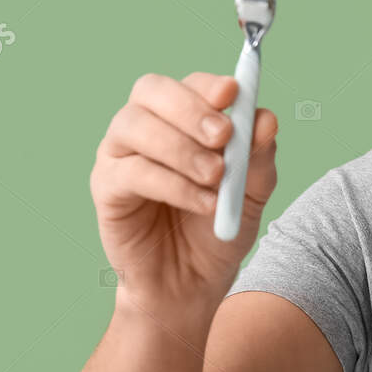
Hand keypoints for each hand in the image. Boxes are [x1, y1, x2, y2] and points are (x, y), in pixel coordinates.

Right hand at [89, 72, 278, 317]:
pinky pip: (132, 172)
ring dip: (182, 149)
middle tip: (224, 135)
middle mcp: (144, 128)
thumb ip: (258, 156)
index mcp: (181, 120)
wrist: (191, 285)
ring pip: (135, 126)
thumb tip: (265, 119)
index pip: (188, 85)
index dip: (208, 85)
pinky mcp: (105, 188)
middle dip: (190, 108)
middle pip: (151, 91)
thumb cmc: (216, 232)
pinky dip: (173, 185)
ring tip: (216, 177)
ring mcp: (119, 155)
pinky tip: (204, 203)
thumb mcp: (251, 194)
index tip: (234, 94)